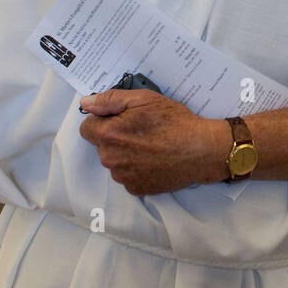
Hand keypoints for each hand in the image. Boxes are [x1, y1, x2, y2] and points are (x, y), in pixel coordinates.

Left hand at [78, 89, 226, 194]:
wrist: (201, 150)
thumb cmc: (175, 122)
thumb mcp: (144, 99)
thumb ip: (110, 99)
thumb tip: (87, 103)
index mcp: (109, 134)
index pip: (87, 128)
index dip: (103, 120)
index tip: (122, 119)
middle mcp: (111, 158)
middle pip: (101, 145)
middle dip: (115, 137)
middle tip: (141, 131)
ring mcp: (123, 176)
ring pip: (115, 161)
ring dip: (125, 154)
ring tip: (151, 146)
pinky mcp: (135, 188)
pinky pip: (127, 176)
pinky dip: (137, 169)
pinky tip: (154, 160)